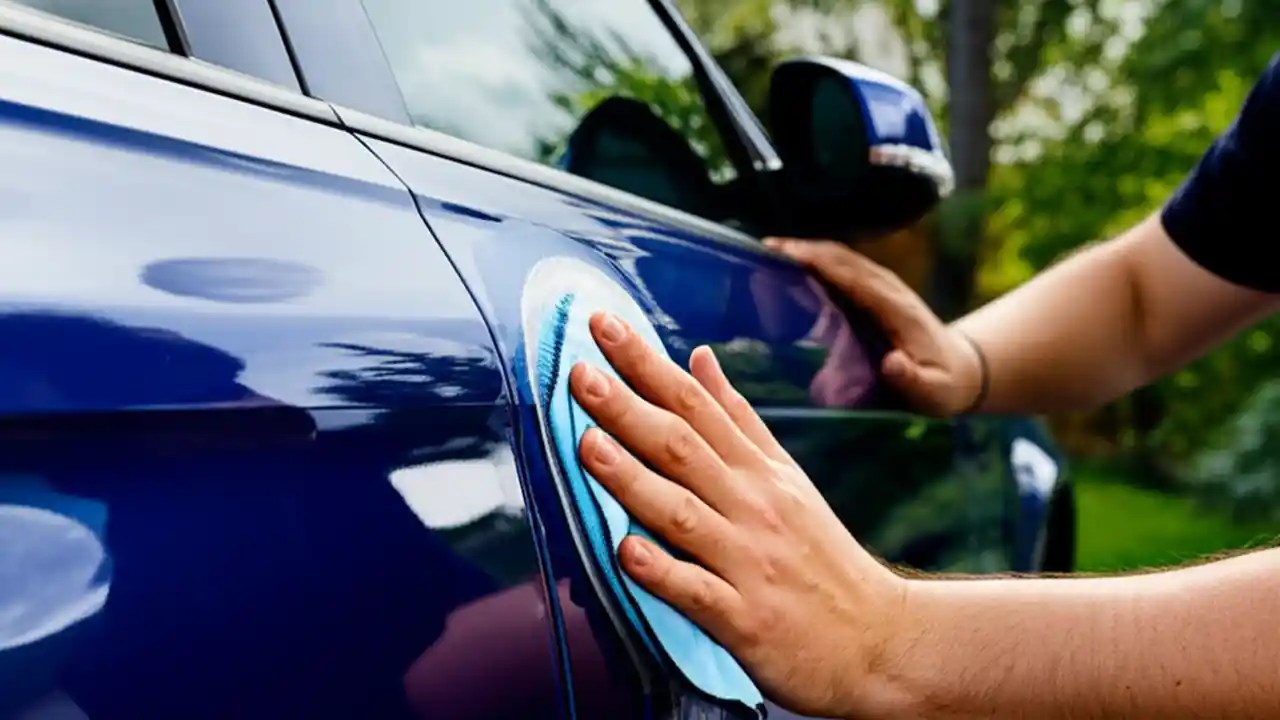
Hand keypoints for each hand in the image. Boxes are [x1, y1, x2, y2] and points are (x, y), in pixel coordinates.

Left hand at [569, 312, 911, 718]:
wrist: (881, 641)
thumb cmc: (822, 555)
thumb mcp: (787, 477)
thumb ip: (739, 419)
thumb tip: (698, 357)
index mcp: (759, 470)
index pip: (695, 404)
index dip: (646, 364)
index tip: (603, 324)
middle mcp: (752, 507)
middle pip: (683, 448)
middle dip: (628, 407)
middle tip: (578, 371)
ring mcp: (749, 563)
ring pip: (682, 512)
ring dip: (632, 478)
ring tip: (586, 443)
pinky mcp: (746, 620)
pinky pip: (698, 592)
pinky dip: (662, 572)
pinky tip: (625, 552)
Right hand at [765, 238, 984, 416]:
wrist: (964, 370)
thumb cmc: (942, 385)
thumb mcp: (933, 392)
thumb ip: (913, 380)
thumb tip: (892, 363)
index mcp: (897, 309)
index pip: (853, 276)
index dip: (820, 262)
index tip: (785, 255)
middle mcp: (889, 289)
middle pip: (842, 258)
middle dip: (803, 249)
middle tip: (762, 250)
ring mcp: (884, 286)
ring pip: (841, 258)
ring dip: (807, 251)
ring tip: (767, 252)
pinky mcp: (877, 290)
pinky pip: (843, 267)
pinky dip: (817, 260)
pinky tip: (792, 265)